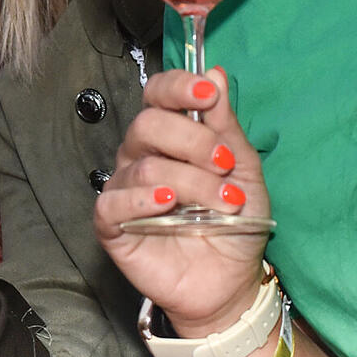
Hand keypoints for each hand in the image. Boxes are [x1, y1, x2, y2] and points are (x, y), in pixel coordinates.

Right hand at [93, 67, 268, 335]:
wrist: (231, 283)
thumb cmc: (236, 223)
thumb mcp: (244, 170)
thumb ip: (226, 126)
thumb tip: (215, 74)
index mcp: (169, 137)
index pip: (157, 95)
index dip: (177, 88)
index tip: (207, 94)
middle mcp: (140, 156)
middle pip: (148, 125)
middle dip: (193, 141)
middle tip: (226, 165)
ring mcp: (124, 190)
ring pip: (144, 166)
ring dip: (192, 182)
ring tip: (225, 203)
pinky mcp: (111, 225)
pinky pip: (113, 202)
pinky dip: (142, 199)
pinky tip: (169, 205)